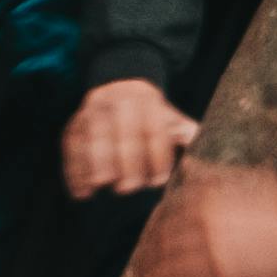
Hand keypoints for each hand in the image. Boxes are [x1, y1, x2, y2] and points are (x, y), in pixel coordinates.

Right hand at [61, 74, 200, 197]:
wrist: (122, 84)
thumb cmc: (153, 115)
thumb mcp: (171, 119)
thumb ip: (186, 137)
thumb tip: (205, 160)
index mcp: (148, 101)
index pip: (153, 129)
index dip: (156, 155)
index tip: (159, 180)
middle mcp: (118, 102)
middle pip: (120, 131)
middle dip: (124, 160)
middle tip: (128, 188)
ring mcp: (93, 110)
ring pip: (92, 135)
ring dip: (94, 161)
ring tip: (101, 185)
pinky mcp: (74, 123)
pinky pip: (70, 145)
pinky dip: (73, 168)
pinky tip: (80, 191)